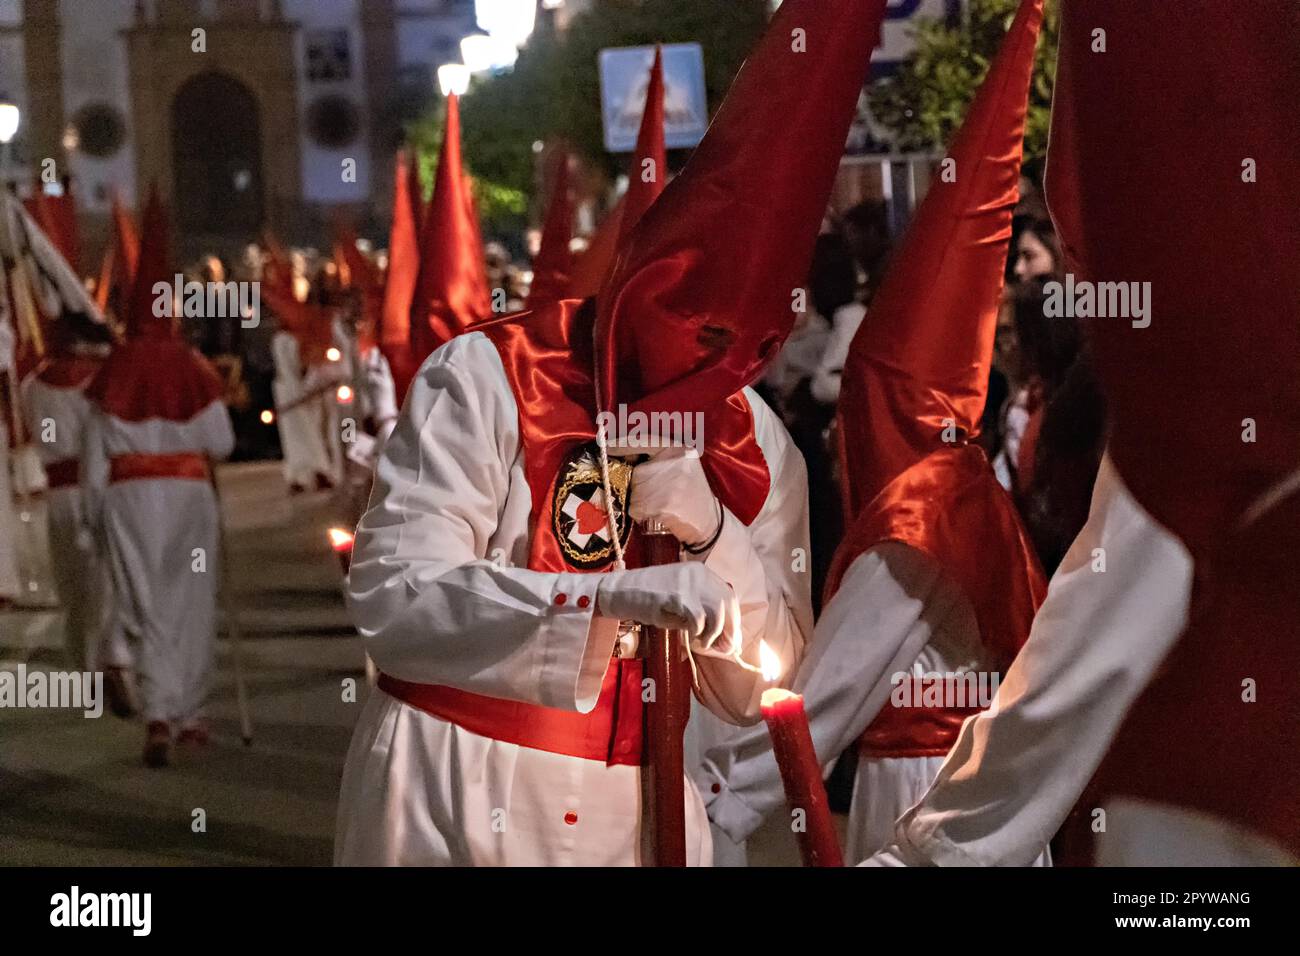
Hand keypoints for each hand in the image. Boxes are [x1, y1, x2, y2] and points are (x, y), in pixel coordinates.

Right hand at [596, 562, 739, 650]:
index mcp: (700, 571)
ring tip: (702, 643)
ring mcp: (688, 583)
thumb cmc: (647, 598)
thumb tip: (723, 638)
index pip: (728, 595)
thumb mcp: (678, 597)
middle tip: (723, 648)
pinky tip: (689, 636)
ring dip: (713, 633)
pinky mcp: (677, 596)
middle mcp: (698, 573)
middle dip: (729, 629)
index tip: (730, 640)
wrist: (618, 591)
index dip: (733, 620)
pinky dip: (697, 632)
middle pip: (727, 603)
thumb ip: (700, 610)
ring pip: (717, 612)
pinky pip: (698, 619)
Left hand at [629, 448, 721, 549]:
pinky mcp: (661, 504)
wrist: (709, 522)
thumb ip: (658, 457)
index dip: (622, 444)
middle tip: (656, 493)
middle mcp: (673, 462)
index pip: (643, 441)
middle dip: (638, 484)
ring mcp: (667, 484)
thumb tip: (622, 457)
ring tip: (661, 504)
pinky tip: (659, 514)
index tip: (607, 447)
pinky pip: (636, 507)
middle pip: (637, 472)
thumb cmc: (692, 494)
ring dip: (640, 500)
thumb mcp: (682, 466)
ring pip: (635, 491)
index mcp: (679, 449)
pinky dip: (641, 513)